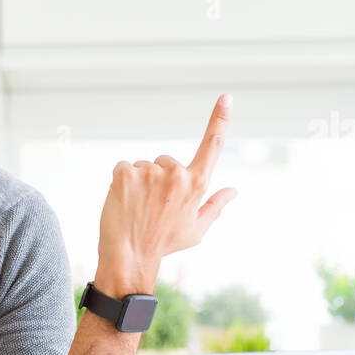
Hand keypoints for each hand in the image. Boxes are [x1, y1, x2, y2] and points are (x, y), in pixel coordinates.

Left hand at [94, 94, 238, 295]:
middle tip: (152, 207)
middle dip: (159, 179)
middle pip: (166, 162)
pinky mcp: (126, 173)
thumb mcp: (196, 229)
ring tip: (136, 209)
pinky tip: (122, 202)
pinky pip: (123, 167)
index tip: (226, 97)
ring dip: (138, 183)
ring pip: (143, 167)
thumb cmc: (163, 244)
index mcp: (197, 184)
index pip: (212, 145)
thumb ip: (216, 205)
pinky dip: (120, 182)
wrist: (129, 256)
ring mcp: (150, 172)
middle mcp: (176, 174)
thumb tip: (234, 189)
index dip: (219, 120)